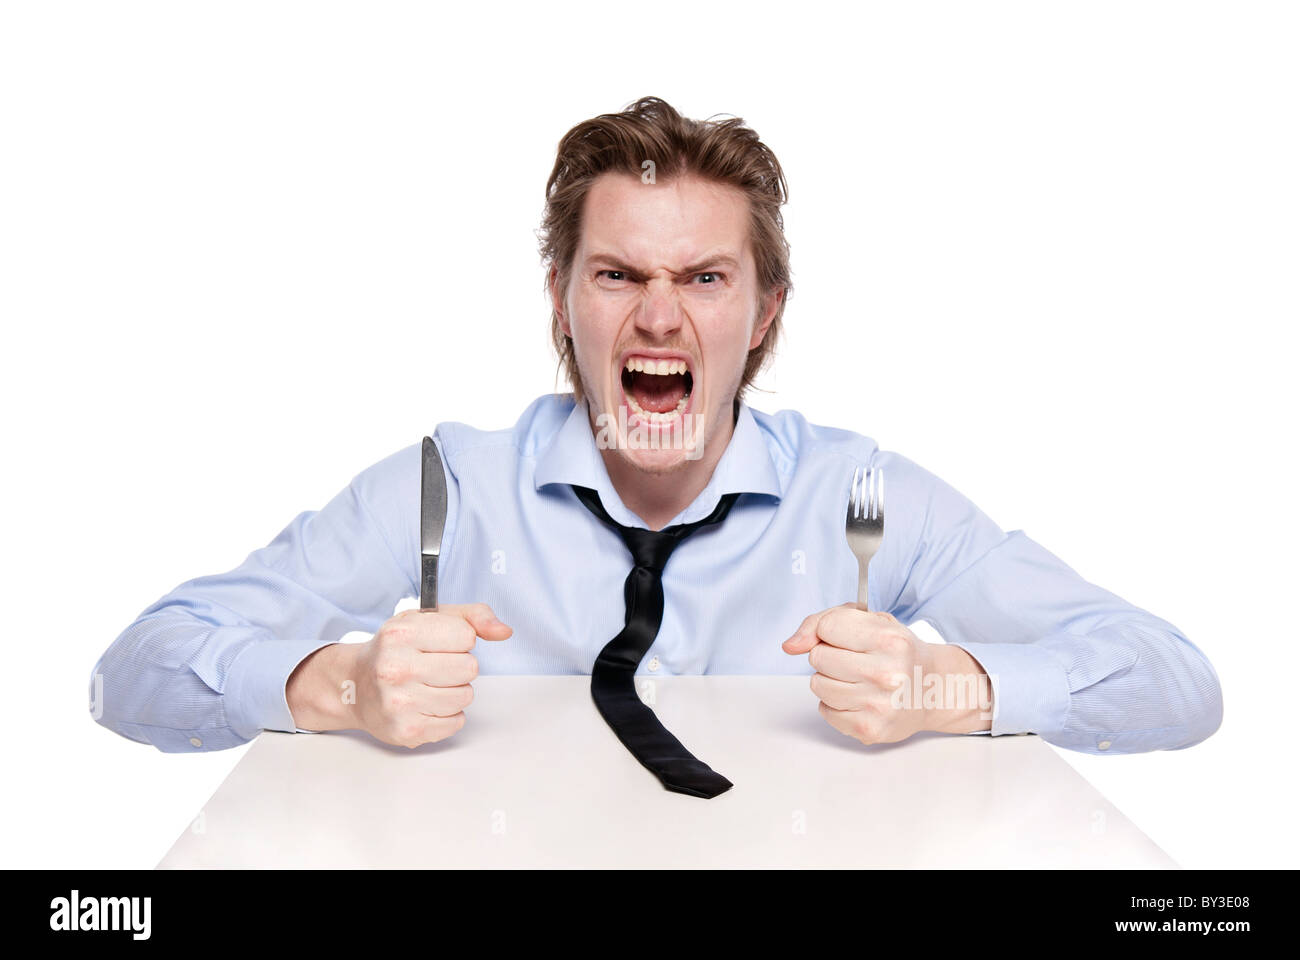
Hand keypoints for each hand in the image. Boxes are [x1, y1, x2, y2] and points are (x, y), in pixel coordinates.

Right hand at [287, 602, 511, 747]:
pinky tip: (427, 704)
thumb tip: (504, 631)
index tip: (441, 643)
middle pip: (470, 668)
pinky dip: (448, 714)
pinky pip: (456, 722)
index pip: (466, 635)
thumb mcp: (427, 619)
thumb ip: (471, 616)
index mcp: (402, 634)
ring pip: (465, 697)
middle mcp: (396, 668)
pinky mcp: (407, 731)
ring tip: (430, 685)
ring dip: (455, 691)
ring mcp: (400, 703)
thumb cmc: (396, 650)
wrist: (354, 686)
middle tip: (436, 666)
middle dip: (460, 667)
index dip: (460, 639)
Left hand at [781, 603, 936, 744]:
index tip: (846, 637)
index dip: (829, 630)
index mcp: (889, 640)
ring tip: (856, 679)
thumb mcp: (872, 621)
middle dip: (830, 655)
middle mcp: (886, 673)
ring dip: (830, 680)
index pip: (826, 627)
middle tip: (854, 659)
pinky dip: (835, 704)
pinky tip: (858, 698)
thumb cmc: (899, 653)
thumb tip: (790, 645)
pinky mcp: (869, 729)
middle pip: (818, 657)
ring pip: (817, 684)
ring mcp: (878, 705)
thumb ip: (824, 621)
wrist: (935, 689)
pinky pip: (825, 711)